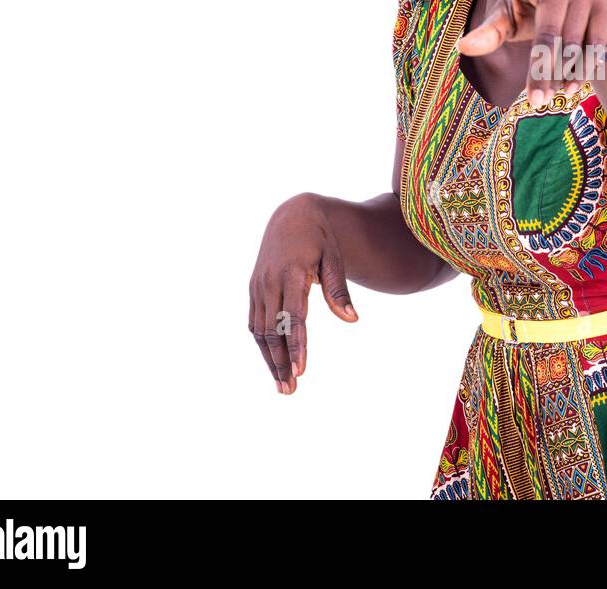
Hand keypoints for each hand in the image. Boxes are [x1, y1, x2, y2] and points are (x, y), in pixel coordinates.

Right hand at [248, 192, 357, 394]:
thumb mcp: (334, 259)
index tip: (302, 370)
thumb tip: (352, 320)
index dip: (297, 344)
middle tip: (291, 389)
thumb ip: (338, 290)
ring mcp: (258, 286)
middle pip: (273, 330)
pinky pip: (255, 323)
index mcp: (292, 273)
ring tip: (283, 386)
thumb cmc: (320, 239)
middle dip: (281, 362)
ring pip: (260, 331)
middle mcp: (270, 281)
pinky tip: (273, 363)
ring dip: (270, 360)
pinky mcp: (254, 289)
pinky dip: (263, 345)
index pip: (293, 316)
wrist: (292, 216)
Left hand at [456, 0, 606, 106]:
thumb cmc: (530, 15)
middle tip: (537, 101)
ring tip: (553, 96)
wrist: (577, 13)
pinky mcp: (606, 1)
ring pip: (573, 42)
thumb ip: (489, 33)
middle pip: (549, 32)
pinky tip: (573, 86)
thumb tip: (462, 48)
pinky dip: (584, 69)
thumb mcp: (508, 22)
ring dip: (563, 75)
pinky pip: (596, 42)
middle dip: (543, 70)